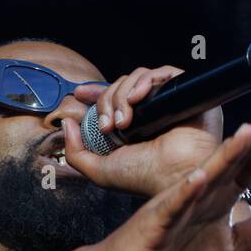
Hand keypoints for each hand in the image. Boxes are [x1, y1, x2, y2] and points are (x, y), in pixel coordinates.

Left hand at [67, 66, 221, 197]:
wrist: (175, 176)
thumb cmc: (143, 178)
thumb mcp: (99, 171)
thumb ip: (76, 152)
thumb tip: (66, 123)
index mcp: (132, 128)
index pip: (111, 100)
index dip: (93, 93)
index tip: (78, 95)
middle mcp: (149, 113)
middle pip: (119, 87)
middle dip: (106, 102)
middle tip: (108, 126)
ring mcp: (166, 101)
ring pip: (136, 78)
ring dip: (122, 95)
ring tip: (124, 121)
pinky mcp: (183, 92)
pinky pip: (161, 72)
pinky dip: (144, 81)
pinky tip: (138, 98)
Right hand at [81, 111, 250, 250]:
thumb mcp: (230, 247)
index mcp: (219, 196)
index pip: (250, 169)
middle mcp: (200, 192)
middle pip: (230, 159)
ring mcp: (177, 203)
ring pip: (204, 174)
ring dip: (224, 154)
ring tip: (245, 133)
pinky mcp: (157, 221)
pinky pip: (172, 204)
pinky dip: (185, 192)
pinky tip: (198, 177)